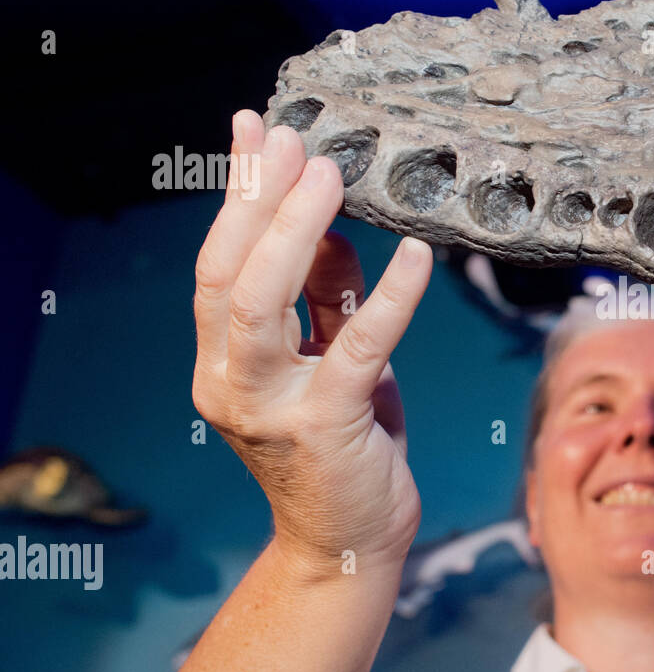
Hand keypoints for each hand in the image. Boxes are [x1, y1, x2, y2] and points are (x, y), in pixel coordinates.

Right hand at [192, 110, 433, 573]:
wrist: (349, 542)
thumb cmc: (342, 445)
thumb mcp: (329, 362)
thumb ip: (324, 301)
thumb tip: (337, 231)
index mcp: (221, 361)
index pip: (217, 263)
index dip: (238, 195)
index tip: (256, 130)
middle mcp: (228, 381)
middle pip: (227, 274)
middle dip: (260, 200)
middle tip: (298, 142)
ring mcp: (271, 407)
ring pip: (263, 304)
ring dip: (296, 233)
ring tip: (331, 176)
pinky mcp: (327, 425)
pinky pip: (359, 347)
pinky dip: (388, 297)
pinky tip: (418, 257)